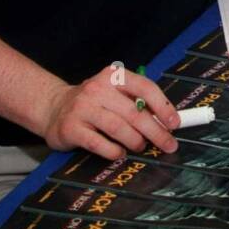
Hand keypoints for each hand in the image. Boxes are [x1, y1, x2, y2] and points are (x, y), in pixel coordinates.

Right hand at [41, 64, 180, 159]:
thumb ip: (137, 101)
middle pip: (134, 113)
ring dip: (135, 141)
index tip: (174, 123)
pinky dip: (114, 151)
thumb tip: (167, 120)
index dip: (163, 106)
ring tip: (141, 147)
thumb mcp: (114, 93)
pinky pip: (98, 143)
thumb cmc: (94, 102)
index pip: (145, 87)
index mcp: (113, 76)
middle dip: (156, 131)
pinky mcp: (71, 128)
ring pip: (118, 128)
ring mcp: (82, 108)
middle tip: (168, 144)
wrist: (54, 108)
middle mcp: (97, 88)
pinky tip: (120, 153)